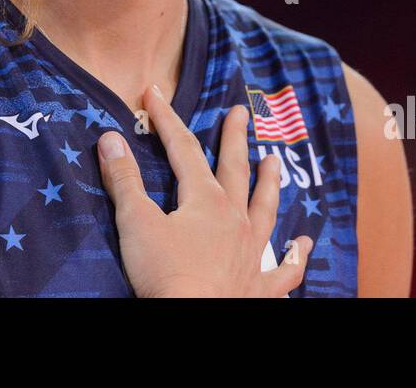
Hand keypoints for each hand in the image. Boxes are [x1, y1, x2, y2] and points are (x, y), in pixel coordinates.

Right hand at [96, 83, 312, 296]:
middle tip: (241, 112)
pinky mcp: (259, 288)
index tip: (155, 93)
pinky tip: (304, 243)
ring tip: (275, 162)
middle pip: (235, 170)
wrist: (191, 322)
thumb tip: (111, 138)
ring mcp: (251, 253)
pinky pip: (283, 270)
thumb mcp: (135, 223)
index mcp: (205, 201)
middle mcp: (234, 220)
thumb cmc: (164, 274)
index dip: (167, 119)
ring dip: (270, 184)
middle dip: (235, 138)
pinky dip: (294, 257)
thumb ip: (125, 180)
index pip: (183, 149)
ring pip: (265, 210)